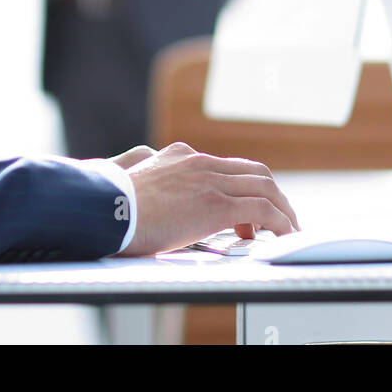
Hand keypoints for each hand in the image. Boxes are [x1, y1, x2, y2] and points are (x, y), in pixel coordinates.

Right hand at [118, 142, 299, 255]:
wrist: (103, 209)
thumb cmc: (106, 202)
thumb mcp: (123, 172)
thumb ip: (137, 161)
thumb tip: (139, 157)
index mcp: (180, 156)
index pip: (225, 166)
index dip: (244, 186)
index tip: (248, 210)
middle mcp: (199, 163)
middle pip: (253, 172)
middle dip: (272, 194)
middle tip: (280, 216)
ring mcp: (210, 182)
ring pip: (265, 188)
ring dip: (283, 209)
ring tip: (288, 229)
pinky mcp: (217, 206)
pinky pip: (262, 211)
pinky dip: (279, 222)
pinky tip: (282, 235)